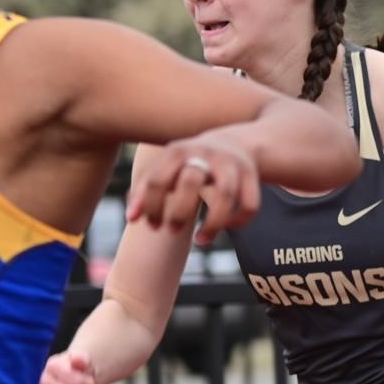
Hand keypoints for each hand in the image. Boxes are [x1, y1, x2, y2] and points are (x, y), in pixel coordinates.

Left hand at [126, 139, 260, 243]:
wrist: (232, 142)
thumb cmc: (188, 164)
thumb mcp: (166, 168)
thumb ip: (144, 190)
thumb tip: (131, 218)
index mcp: (177, 151)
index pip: (158, 179)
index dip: (151, 206)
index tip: (152, 226)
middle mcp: (205, 153)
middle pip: (191, 182)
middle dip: (178, 212)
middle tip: (170, 230)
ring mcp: (231, 163)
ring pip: (226, 194)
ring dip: (213, 223)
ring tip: (200, 241)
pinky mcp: (252, 175)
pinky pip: (250, 204)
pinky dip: (238, 221)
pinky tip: (225, 229)